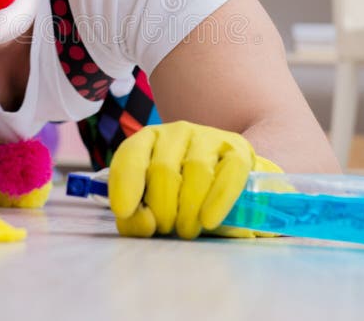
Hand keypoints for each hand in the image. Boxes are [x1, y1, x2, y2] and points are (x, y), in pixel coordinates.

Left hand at [108, 120, 280, 238]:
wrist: (234, 186)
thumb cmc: (183, 199)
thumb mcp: (154, 207)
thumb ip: (138, 219)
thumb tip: (145, 224)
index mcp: (147, 141)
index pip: (130, 154)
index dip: (125, 183)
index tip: (124, 210)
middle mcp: (176, 132)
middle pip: (163, 170)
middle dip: (162, 209)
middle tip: (168, 229)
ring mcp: (209, 137)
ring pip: (196, 172)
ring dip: (189, 211)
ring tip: (188, 230)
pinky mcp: (239, 149)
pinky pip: (229, 173)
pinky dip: (218, 200)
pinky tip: (209, 220)